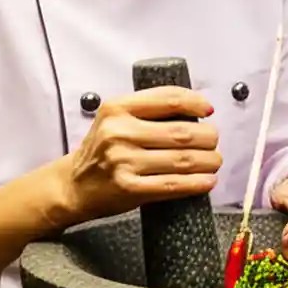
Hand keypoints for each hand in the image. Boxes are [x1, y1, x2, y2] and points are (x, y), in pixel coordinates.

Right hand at [62, 86, 221, 222]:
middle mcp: (119, 132)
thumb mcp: (114, 119)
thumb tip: (194, 110)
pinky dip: (196, 183)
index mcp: (117, 108)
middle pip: (181, 132)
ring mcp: (123, 161)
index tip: (208, 111)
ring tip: (214, 161)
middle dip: (208, 137)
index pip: (168, 99)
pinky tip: (207, 181)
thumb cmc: (100, 150)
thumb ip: (146, 111)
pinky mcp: (129, 188)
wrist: (73, 185)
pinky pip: (172, 185)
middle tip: (214, 141)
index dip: (195, 103)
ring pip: (182, 160)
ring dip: (208, 161)